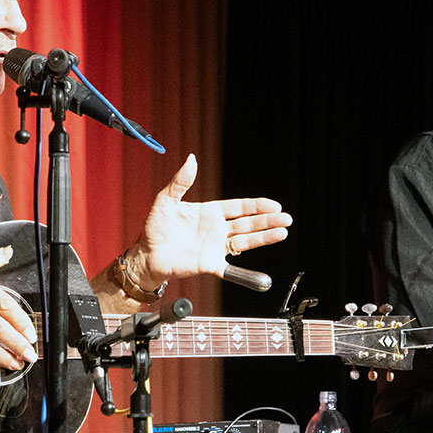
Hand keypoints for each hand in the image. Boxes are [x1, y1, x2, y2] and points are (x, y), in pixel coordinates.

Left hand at [124, 154, 291, 287]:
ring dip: (265, 237)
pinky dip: (245, 272)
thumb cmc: (155, 228)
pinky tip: (260, 273)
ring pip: (246, 240)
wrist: (146, 254)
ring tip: (282, 232)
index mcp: (210, 212)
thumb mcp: (166, 200)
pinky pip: (230, 268)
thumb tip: (191, 159)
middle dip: (268, 220)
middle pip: (248, 223)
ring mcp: (215, 247)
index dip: (257, 206)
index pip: (239, 207)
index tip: (273, 205)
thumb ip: (180, 182)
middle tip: (286, 218)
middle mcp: (217, 229)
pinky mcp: (210, 264)